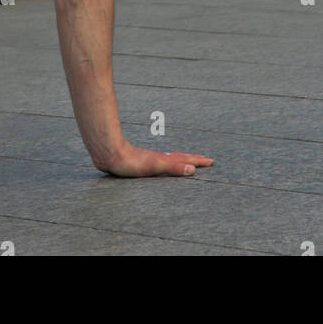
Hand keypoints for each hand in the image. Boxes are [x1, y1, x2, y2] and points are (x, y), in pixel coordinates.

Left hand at [96, 140, 213, 177]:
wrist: (111, 154)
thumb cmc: (131, 162)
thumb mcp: (155, 166)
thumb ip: (173, 167)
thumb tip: (192, 169)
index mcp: (164, 159)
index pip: (185, 160)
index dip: (198, 161)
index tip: (211, 161)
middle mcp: (160, 157)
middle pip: (180, 157)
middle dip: (193, 159)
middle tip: (206, 160)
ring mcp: (151, 159)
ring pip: (171, 158)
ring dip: (182, 160)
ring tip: (188, 161)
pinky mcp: (142, 162)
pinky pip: (161, 161)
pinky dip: (169, 162)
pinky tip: (163, 164)